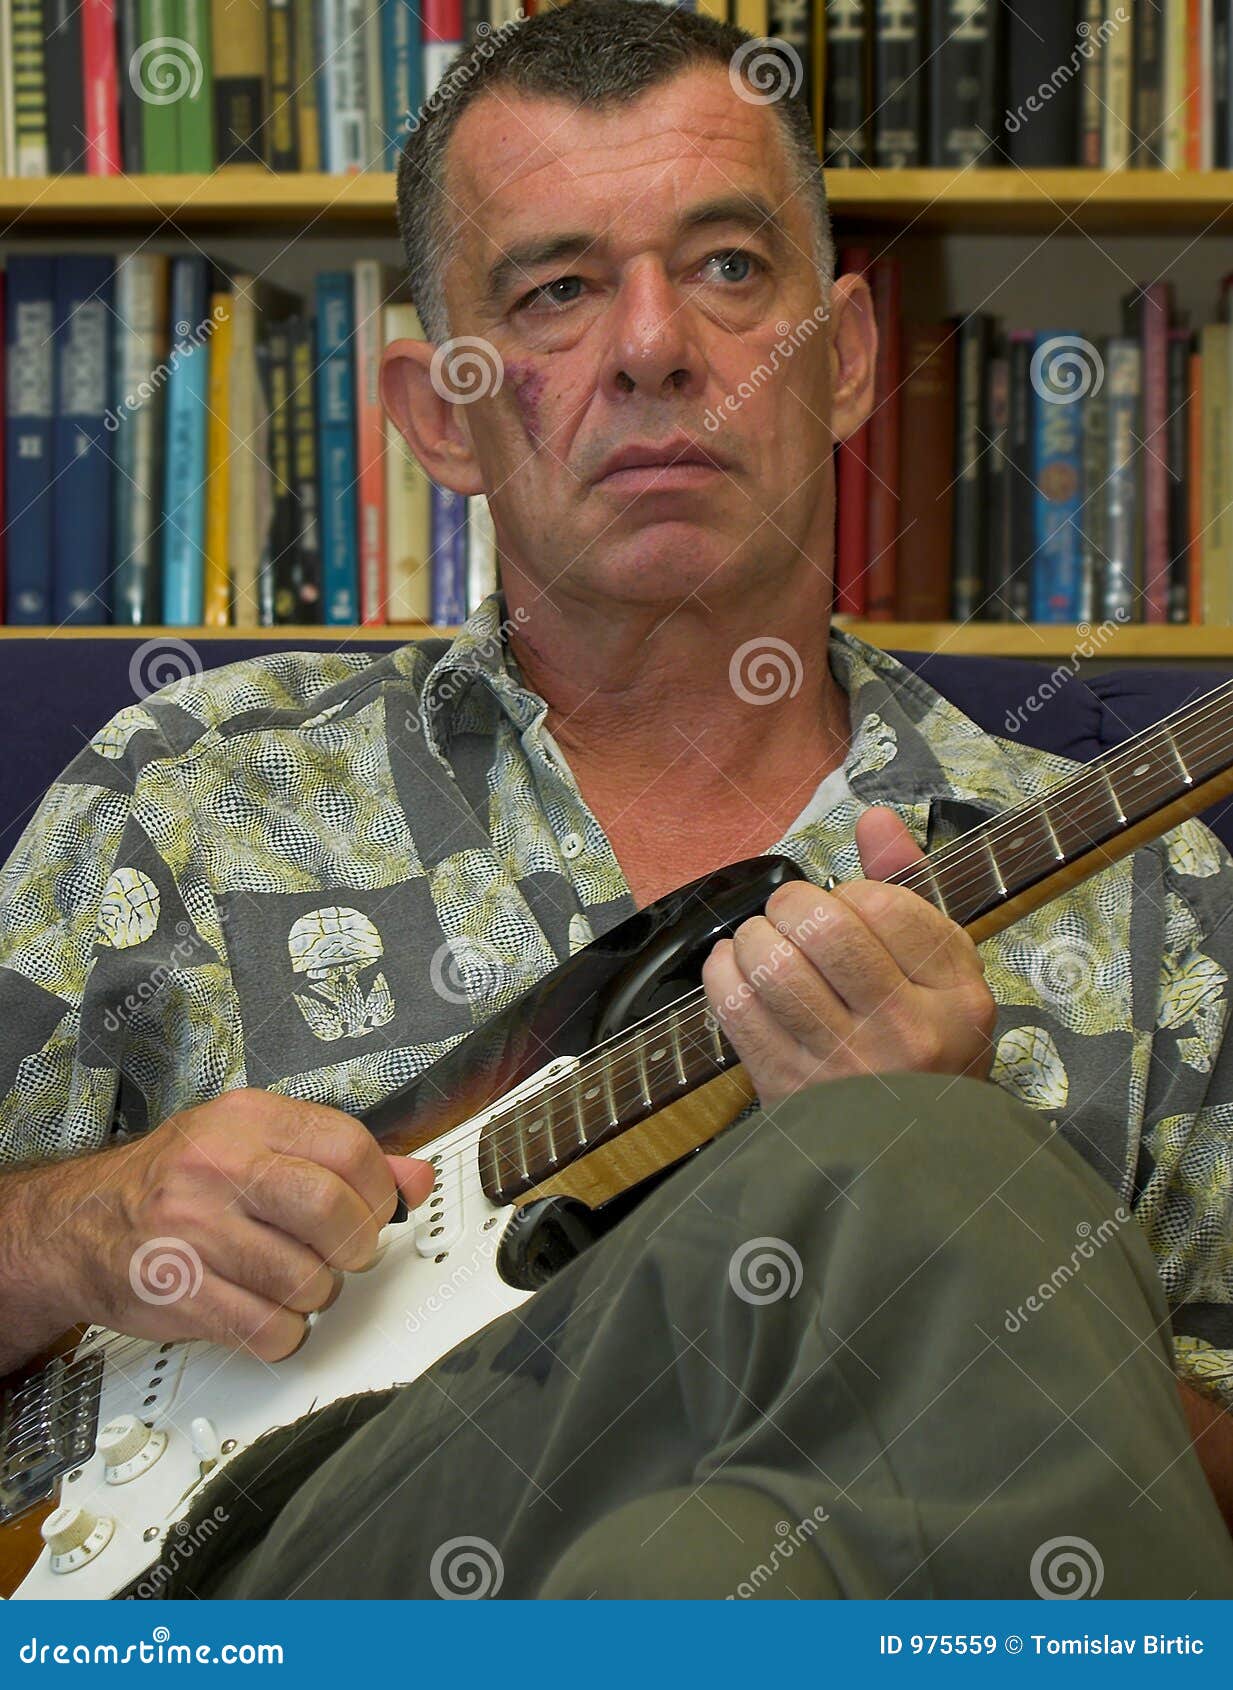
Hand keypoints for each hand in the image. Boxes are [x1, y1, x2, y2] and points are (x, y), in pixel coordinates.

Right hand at [51, 1089, 434, 1361]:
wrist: (78, 1226)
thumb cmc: (175, 1182)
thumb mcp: (253, 1143)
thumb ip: (336, 1158)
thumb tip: (413, 1179)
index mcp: (245, 1120)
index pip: (348, 1147)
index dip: (379, 1189)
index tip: (377, 1210)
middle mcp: (217, 1166)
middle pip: (332, 1212)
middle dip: (356, 1246)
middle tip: (345, 1254)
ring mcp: (193, 1229)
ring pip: (306, 1280)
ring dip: (317, 1294)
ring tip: (294, 1281)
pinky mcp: (177, 1292)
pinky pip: (267, 1328)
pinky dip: (283, 1332)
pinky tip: (267, 1311)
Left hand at [701, 807, 995, 1105]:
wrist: (903, 1159)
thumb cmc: (924, 1051)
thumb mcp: (943, 974)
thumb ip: (909, 889)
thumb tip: (873, 816)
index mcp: (957, 998)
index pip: (885, 904)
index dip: (851, 892)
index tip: (848, 909)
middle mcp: (905, 1033)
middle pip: (823, 927)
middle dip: (790, 904)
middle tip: (791, 915)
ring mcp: (844, 1066)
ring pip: (772, 963)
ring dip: (753, 937)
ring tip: (762, 942)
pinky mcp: (788, 1090)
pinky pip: (734, 1007)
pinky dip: (722, 972)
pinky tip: (734, 969)